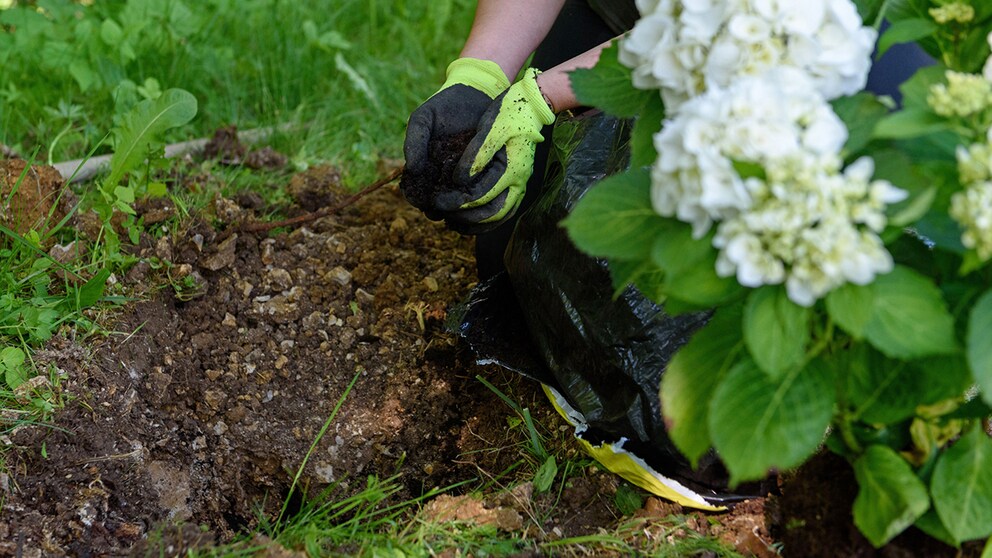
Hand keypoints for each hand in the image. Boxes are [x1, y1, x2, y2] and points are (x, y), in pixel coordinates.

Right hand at [401, 58, 509, 218]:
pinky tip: (477, 193)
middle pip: (443, 206)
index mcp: (429, 172)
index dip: (419, 201)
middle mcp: (448, 180)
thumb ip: (414, 142)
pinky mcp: (490, 171)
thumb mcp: (422, 120)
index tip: (422, 201)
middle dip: (441, 209)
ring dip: (461, 208)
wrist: (473, 94)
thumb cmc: (443, 107)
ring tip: (459, 202)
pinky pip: (486, 190)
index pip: (420, 195)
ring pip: (464, 204)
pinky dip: (482, 195)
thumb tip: (410, 170)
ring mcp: (469, 178)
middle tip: (442, 206)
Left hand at [438, 68, 555, 233]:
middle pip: (491, 213)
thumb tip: (461, 179)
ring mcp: (521, 184)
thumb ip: (478, 153)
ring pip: (499, 216)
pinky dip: (487, 219)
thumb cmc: (510, 111)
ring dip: (476, 223)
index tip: (437, 201)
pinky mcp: (517, 182)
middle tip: (441, 214)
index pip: (481, 196)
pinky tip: (468, 218)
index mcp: (512, 169)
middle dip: (465, 217)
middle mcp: (519, 182)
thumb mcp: (491, 127)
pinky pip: (504, 210)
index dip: (457, 201)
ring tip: (452, 223)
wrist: (532, 103)